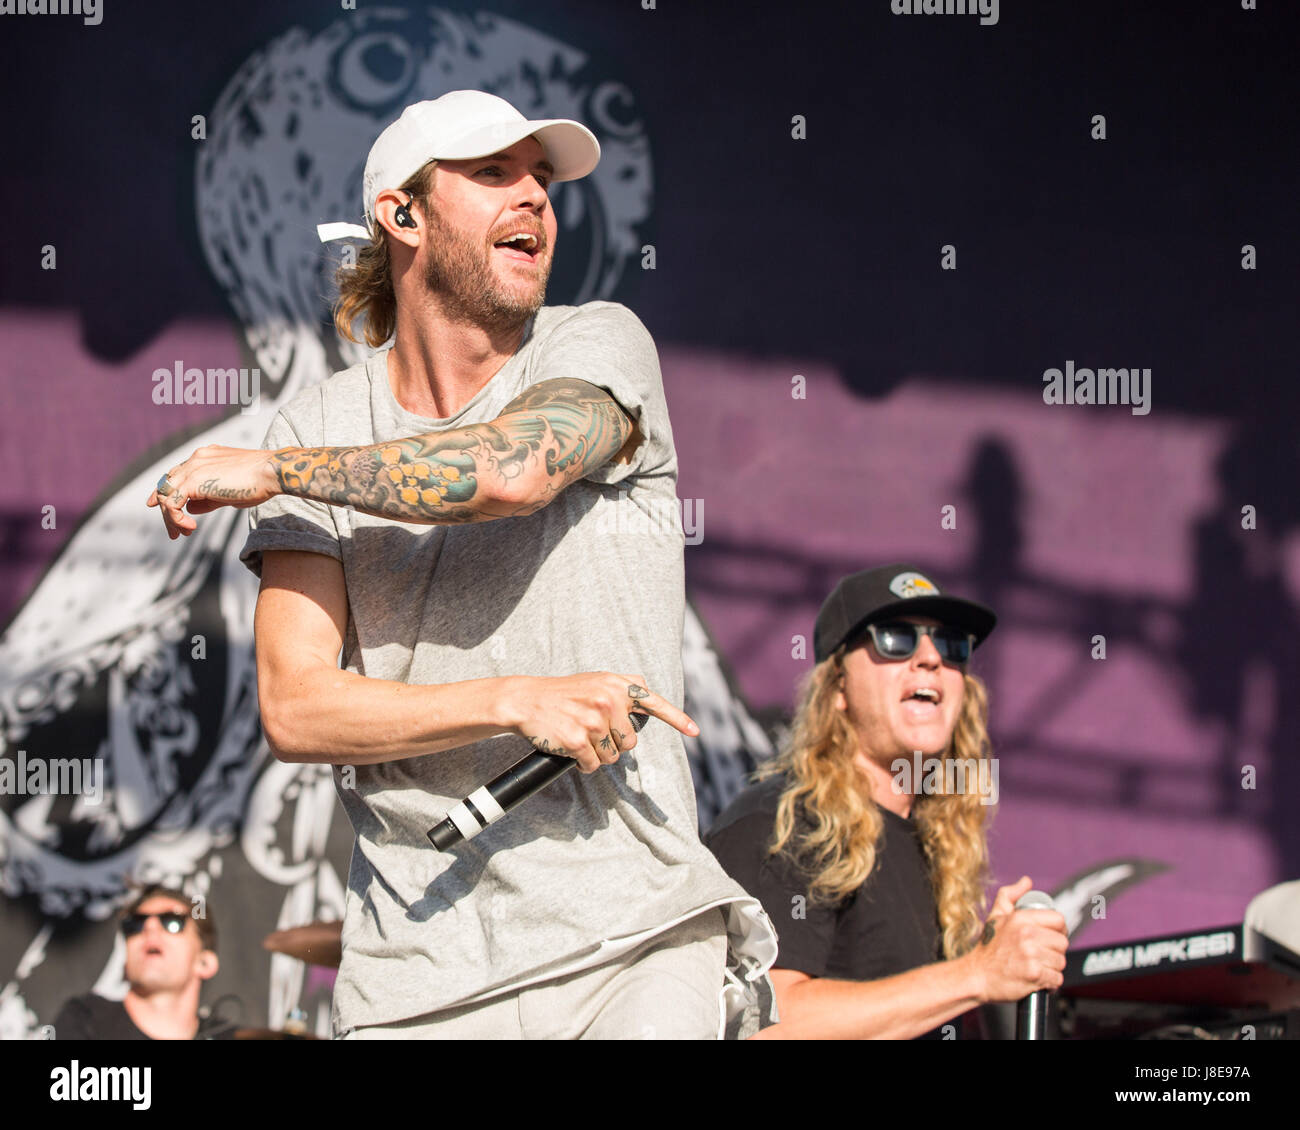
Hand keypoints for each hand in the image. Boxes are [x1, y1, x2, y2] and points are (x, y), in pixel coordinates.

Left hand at [145, 445, 282, 538]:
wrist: (270, 473)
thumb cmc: (259, 482)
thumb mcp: (229, 493)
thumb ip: (208, 499)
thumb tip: (192, 508)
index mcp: (204, 457)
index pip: (177, 473)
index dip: (166, 491)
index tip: (158, 506)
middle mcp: (195, 459)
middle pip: (167, 484)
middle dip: (165, 509)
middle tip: (174, 532)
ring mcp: (193, 468)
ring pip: (166, 495)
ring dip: (170, 518)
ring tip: (181, 534)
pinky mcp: (193, 482)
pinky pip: (173, 503)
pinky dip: (176, 518)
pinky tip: (190, 528)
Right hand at [500, 673, 699, 773]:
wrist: (528, 700)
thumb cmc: (565, 693)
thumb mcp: (597, 680)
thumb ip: (623, 686)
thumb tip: (647, 695)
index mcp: (616, 686)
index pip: (653, 703)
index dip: (677, 719)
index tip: (695, 731)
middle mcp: (608, 701)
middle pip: (629, 742)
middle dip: (614, 743)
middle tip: (593, 730)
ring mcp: (593, 721)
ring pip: (612, 757)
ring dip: (598, 754)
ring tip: (581, 736)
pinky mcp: (577, 741)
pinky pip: (592, 765)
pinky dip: (584, 764)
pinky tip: (572, 749)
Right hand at [966, 875, 1068, 1003]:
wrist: (976, 975)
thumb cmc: (988, 947)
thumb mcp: (996, 916)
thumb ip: (1010, 895)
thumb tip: (1026, 881)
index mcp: (1021, 919)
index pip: (1058, 920)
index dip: (1059, 929)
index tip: (1052, 936)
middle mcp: (1027, 935)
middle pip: (1063, 943)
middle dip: (1054, 950)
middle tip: (1041, 954)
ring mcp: (1031, 955)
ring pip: (1061, 962)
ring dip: (1052, 967)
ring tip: (1037, 965)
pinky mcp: (1034, 975)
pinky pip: (1057, 979)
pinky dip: (1050, 982)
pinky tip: (1038, 978)